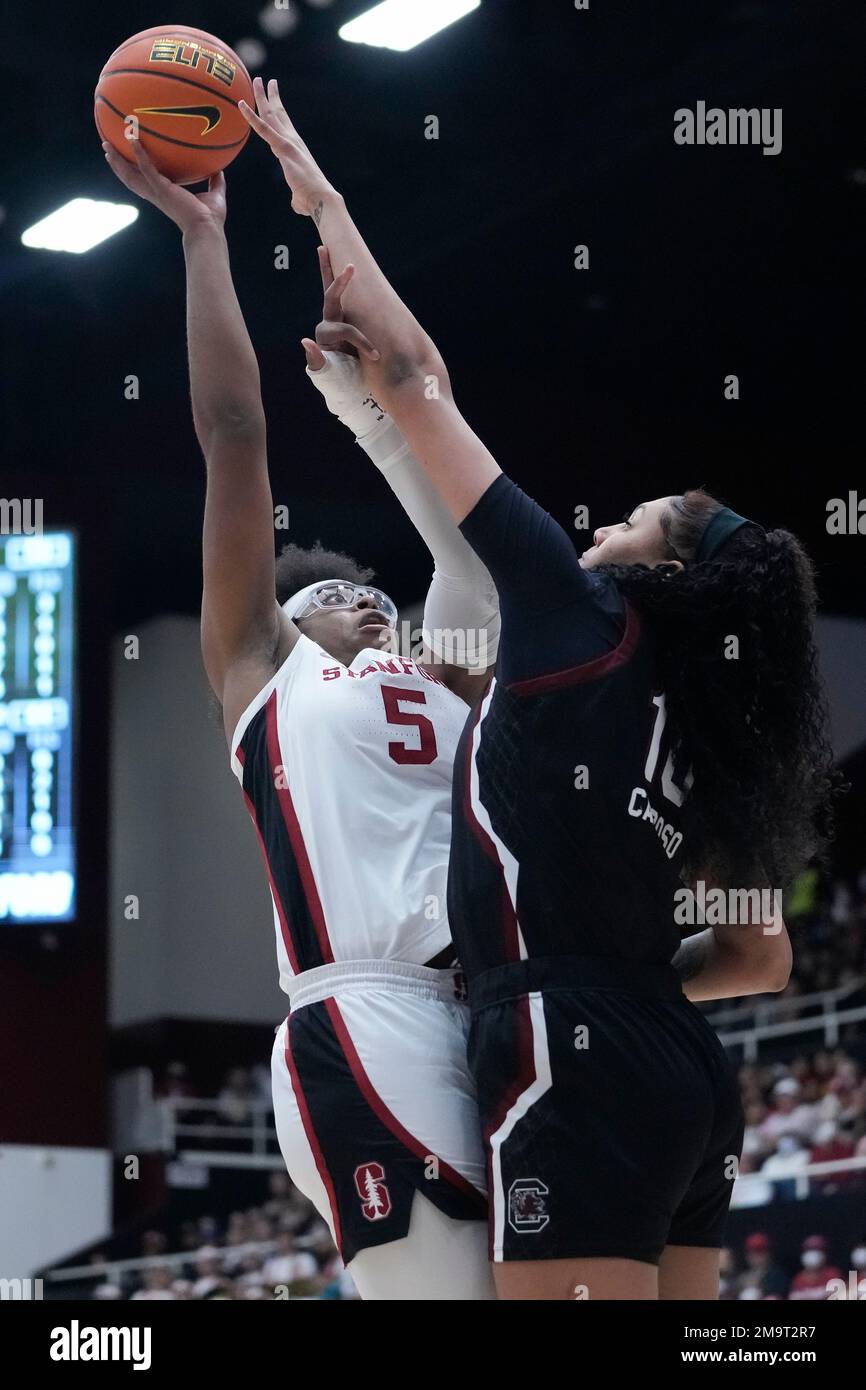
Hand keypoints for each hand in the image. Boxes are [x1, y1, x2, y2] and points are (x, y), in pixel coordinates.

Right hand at [102, 139, 225, 234]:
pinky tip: (134, 139)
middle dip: (118, 165)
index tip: (126, 162)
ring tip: (107, 145)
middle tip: (108, 149)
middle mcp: (156, 194)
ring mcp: (157, 191)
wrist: (207, 229)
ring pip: (130, 174)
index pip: (144, 182)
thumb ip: (215, 182)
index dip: (134, 172)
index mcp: (164, 196)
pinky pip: (146, 167)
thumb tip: (220, 170)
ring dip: (118, 160)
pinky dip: (139, 153)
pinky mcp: (161, 188)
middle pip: (130, 179)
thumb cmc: (211, 219)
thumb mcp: (214, 195)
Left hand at [239, 76, 335, 217]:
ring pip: (271, 114)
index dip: (277, 109)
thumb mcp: (299, 195)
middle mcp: (292, 140)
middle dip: (270, 96)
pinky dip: (252, 116)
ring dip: (262, 97)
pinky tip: (242, 105)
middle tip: (262, 80)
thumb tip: (297, 204)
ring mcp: (288, 142)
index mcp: (295, 148)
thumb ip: (296, 196)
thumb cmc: (311, 201)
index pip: (284, 125)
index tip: (273, 96)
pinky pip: (264, 128)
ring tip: (255, 80)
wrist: (320, 199)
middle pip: (278, 113)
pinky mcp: (283, 147)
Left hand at [302, 247, 379, 368]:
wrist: (346, 380)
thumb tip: (305, 340)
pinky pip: (342, 293)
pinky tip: (327, 253)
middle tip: (351, 266)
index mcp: (325, 335)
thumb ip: (316, 360)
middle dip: (340, 282)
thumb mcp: (327, 373)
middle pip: (331, 297)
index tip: (375, 355)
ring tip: (322, 248)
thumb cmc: (339, 379)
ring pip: (332, 290)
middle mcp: (328, 321)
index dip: (362, 341)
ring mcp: (336, 316)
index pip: (346, 329)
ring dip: (329, 269)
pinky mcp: (345, 316)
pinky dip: (334, 274)